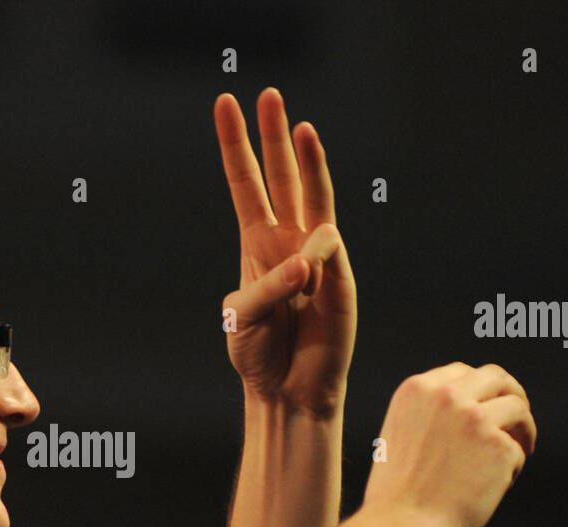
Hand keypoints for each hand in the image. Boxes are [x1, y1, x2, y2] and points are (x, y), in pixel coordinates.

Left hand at [215, 88, 356, 417]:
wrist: (288, 392)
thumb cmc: (259, 355)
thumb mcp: (241, 319)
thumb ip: (267, 287)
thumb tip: (311, 256)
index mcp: (258, 244)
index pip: (246, 182)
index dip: (235, 144)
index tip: (225, 103)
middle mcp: (289, 241)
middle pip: (283, 176)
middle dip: (275, 135)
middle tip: (270, 94)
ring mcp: (319, 259)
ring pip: (316, 198)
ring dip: (310, 162)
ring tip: (301, 128)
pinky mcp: (342, 282)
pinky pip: (331, 256)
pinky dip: (319, 256)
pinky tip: (309, 270)